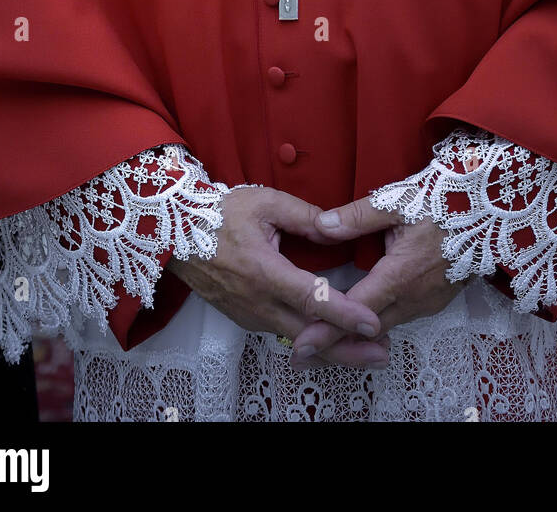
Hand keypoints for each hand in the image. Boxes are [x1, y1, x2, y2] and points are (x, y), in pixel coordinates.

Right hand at [166, 186, 388, 367]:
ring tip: (366, 351)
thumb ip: (304, 216)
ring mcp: (249, 315)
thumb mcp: (264, 203)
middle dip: (348, 349)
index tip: (373, 324)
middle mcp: (257, 302)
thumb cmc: (219, 213)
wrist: (174, 233)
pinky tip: (330, 340)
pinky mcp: (244, 318)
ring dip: (331, 349)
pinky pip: (281, 333)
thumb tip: (335, 227)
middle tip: (382, 353)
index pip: (312, 299)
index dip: (345, 314)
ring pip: (297, 340)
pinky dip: (309, 340)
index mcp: (264, 272)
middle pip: (309, 335)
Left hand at [287, 195, 462, 370]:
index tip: (302, 346)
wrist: (494, 209)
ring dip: (358, 331)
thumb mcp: (397, 201)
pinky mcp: (439, 298)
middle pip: (368, 327)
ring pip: (386, 323)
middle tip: (304, 349)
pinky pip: (403, 315)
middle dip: (336, 339)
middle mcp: (415, 297)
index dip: (326, 330)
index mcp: (401, 275)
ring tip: (328, 335)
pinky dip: (380, 320)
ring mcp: (429, 301)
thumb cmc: (445, 201)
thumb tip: (321, 227)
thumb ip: (356, 217)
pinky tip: (366, 316)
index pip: (355, 311)